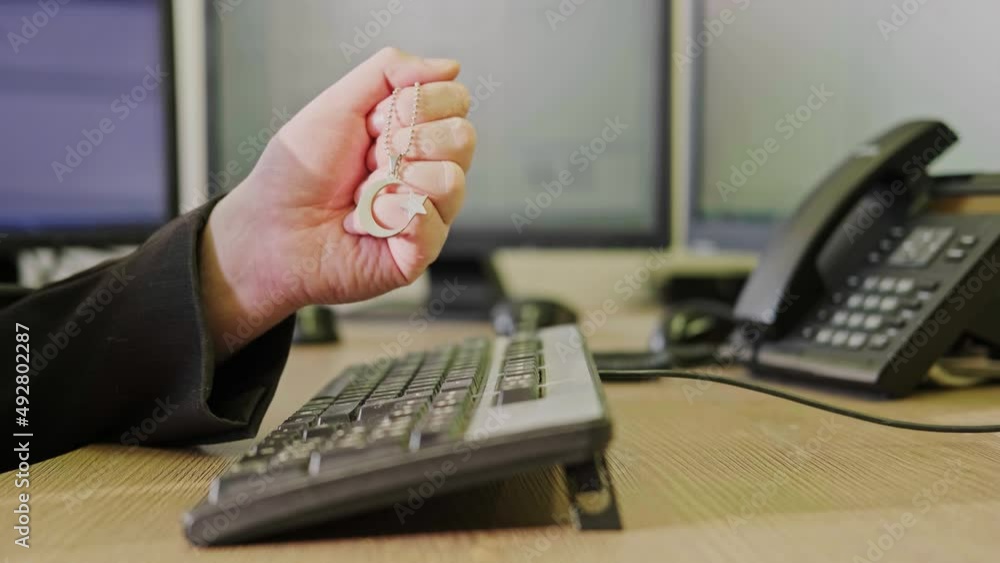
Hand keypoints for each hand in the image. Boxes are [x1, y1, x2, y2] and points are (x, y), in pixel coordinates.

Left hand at [199, 48, 476, 356]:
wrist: (269, 229)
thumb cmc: (297, 173)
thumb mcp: (339, 104)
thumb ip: (391, 73)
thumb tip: (450, 67)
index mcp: (415, 133)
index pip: (456, 100)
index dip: (416, 104)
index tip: (374, 121)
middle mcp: (428, 171)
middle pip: (463, 137)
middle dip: (407, 141)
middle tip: (371, 158)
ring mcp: (429, 211)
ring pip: (452, 179)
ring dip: (396, 179)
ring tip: (365, 194)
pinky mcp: (421, 250)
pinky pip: (428, 219)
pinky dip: (386, 213)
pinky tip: (364, 222)